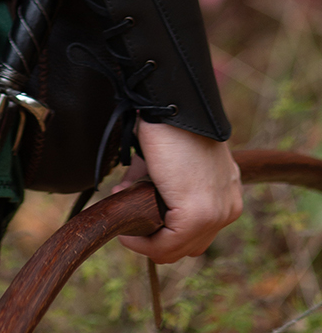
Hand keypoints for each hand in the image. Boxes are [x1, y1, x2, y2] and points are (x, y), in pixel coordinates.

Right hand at [115, 119, 242, 262]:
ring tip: (126, 228)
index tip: (138, 220)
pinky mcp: (198, 214)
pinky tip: (126, 234)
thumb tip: (124, 199)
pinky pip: (168, 245)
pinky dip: (144, 244)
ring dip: (149, 241)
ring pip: (180, 248)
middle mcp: (229, 206)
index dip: (166, 231)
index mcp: (226, 190)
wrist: (171, 104)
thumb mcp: (166, 161)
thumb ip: (152, 185)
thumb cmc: (168, 124)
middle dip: (158, 237)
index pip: (200, 230)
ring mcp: (217, 213)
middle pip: (191, 244)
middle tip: (131, 224)